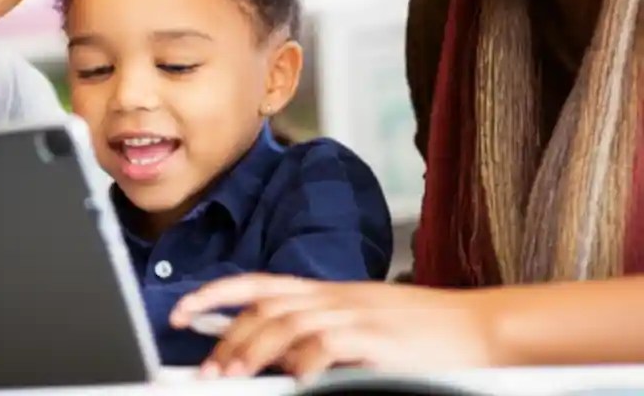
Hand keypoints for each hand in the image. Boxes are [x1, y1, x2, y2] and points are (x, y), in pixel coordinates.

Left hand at [170, 274, 501, 380]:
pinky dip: (304, 362)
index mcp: (327, 291)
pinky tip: (291, 380)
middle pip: (263, 309)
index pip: (257, 284)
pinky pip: (328, 345)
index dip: (214, 294)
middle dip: (226, 338)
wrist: (483, 330)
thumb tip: (277, 354)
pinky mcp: (377, 339)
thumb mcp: (362, 321)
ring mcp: (355, 315)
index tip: (180, 310)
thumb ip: (318, 330)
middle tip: (205, 370)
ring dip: (251, 352)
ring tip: (230, 378)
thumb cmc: (424, 332)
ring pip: (285, 325)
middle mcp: (334, 297)